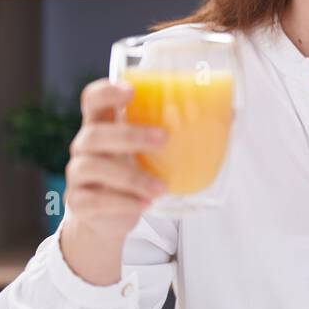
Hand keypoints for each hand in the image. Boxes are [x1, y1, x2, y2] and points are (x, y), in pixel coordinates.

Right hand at [63, 79, 168, 252]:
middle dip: (130, 135)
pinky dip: (123, 203)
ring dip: (132, 177)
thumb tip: (229, 114)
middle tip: (164, 139)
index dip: (107, 91)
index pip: (93, 99)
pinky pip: (95, 200)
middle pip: (94, 133)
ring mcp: (78, 174)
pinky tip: (145, 205)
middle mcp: (85, 146)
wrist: (106, 218)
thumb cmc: (134, 172)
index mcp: (103, 125)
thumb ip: (179, 132)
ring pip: (94, 167)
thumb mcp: (152, 151)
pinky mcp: (79, 202)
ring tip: (161, 188)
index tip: (131, 90)